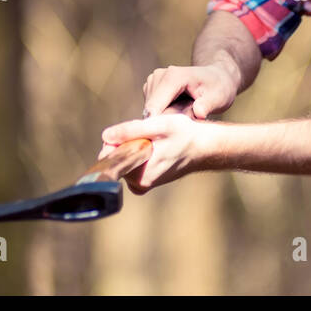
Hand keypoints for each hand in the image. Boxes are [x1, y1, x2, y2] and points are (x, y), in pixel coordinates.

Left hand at [96, 112, 215, 194]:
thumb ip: (131, 131)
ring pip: (125, 159)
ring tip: (154, 140)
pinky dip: (138, 153)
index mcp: (140, 175)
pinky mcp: (146, 181)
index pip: (110, 157)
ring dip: (133, 146)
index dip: (116, 140)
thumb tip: (106, 136)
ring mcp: (143, 184)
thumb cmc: (185, 135)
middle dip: (125, 143)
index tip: (133, 132)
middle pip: (117, 158)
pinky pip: (132, 164)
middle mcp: (140, 184)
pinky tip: (154, 146)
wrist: (204, 147)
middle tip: (148, 135)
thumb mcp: (159, 126)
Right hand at [142, 61, 239, 119]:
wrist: (215, 78)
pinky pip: (151, 109)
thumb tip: (198, 113)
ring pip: (150, 111)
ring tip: (186, 113)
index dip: (158, 125)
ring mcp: (153, 81)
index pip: (155, 106)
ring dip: (164, 118)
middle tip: (187, 122)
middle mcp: (159, 76)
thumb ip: (206, 105)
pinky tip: (179, 110)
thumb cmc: (217, 88)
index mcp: (173, 76)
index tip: (166, 140)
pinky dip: (162, 115)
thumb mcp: (218, 98)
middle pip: (151, 110)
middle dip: (165, 121)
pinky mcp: (150, 88)